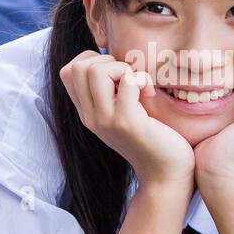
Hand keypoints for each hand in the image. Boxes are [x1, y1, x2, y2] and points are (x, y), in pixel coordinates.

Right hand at [59, 51, 194, 189]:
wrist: (166, 175)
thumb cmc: (153, 138)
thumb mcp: (124, 112)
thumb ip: (113, 91)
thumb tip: (115, 58)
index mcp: (87, 112)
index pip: (68, 71)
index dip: (93, 60)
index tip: (117, 75)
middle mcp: (90, 117)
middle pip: (77, 66)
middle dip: (106, 60)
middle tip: (128, 78)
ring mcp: (105, 120)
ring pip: (95, 70)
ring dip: (121, 67)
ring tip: (137, 85)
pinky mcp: (126, 122)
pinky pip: (127, 81)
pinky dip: (141, 79)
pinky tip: (150, 94)